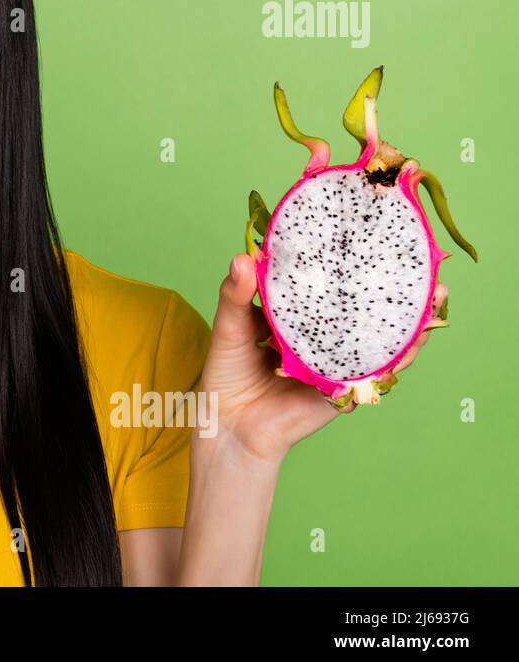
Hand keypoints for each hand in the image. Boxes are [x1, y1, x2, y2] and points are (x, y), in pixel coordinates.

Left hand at [197, 253, 446, 464]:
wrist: (231, 425)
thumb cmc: (226, 373)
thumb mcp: (229, 327)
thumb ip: (235, 296)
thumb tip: (243, 258)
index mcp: (295, 314)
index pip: (327, 282)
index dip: (350, 261)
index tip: (372, 235)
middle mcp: (320, 334)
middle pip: (362, 307)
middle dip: (394, 289)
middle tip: (423, 265)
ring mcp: (335, 360)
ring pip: (378, 337)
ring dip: (408, 321)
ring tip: (434, 299)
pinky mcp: (343, 387)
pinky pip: (375, 371)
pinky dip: (398, 357)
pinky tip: (414, 341)